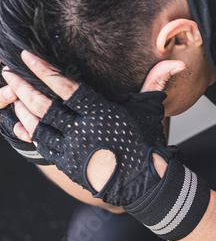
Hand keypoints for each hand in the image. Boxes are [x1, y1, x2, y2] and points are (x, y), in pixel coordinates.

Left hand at [4, 51, 180, 197]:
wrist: (146, 185)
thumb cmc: (146, 145)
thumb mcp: (148, 111)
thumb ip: (154, 83)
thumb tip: (175, 63)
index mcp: (100, 113)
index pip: (66, 86)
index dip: (44, 70)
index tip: (27, 56)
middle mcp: (83, 130)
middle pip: (44, 104)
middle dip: (23, 86)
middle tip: (8, 72)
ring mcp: (73, 149)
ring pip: (39, 124)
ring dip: (22, 107)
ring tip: (10, 93)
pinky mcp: (68, 164)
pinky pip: (42, 145)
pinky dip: (29, 132)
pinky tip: (20, 122)